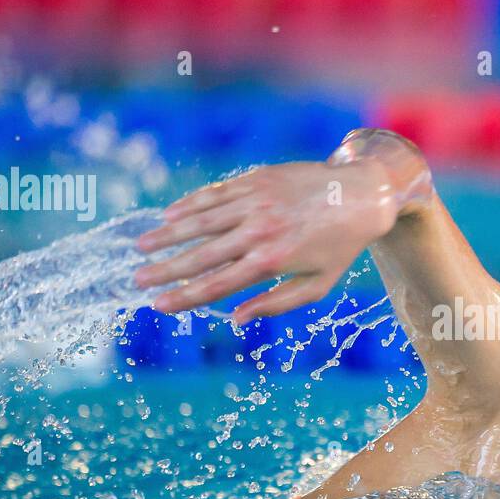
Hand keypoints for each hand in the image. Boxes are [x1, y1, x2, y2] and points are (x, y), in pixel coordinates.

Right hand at [134, 157, 400, 324]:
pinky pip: (215, 194)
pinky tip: (170, 215)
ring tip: (142, 246)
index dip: (184, 297)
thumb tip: (235, 319)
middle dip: (165, 269)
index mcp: (272, 261)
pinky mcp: (256, 179)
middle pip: (201, 254)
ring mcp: (255, 201)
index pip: (218, 284)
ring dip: (168, 234)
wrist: (362, 195)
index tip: (158, 305)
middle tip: (138, 280)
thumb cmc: (339, 247)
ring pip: (201, 220)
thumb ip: (276, 303)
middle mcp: (259, 230)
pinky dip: (190, 204)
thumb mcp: (317, 285)